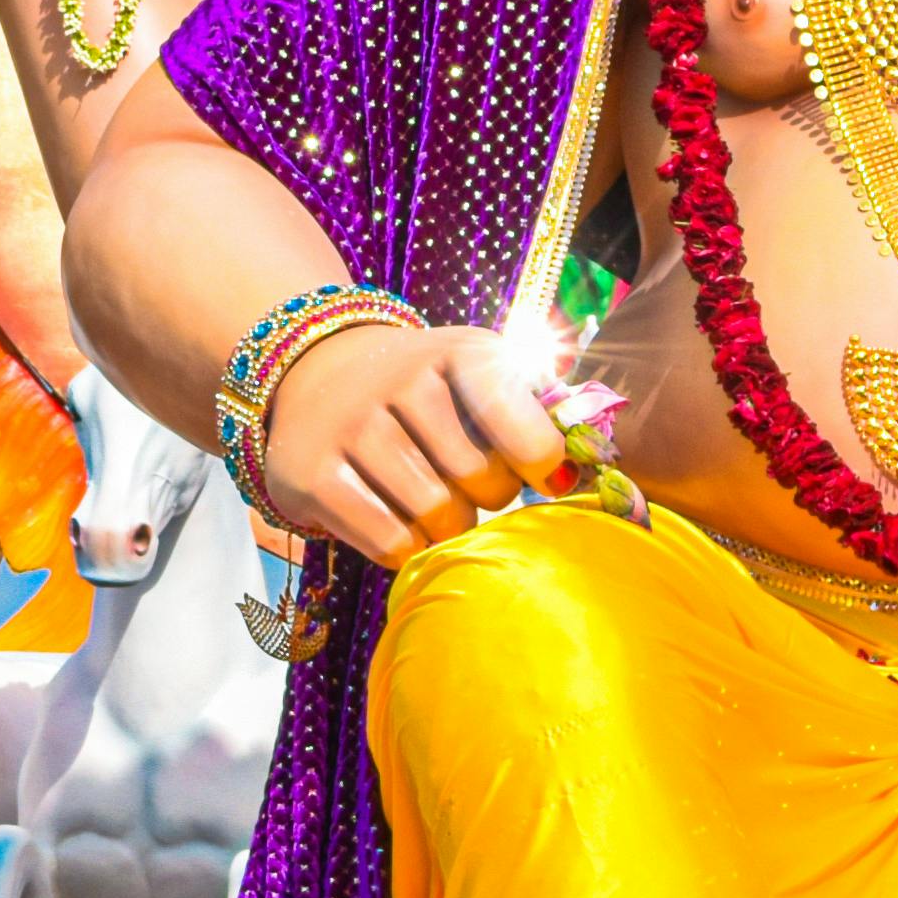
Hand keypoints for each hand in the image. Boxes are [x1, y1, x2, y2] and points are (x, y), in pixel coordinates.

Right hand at [257, 317, 585, 565]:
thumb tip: (587, 464)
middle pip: (479, 477)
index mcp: (457, 350)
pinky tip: (403, 524)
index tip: (552, 480)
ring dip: (450, 526)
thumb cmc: (426, 390)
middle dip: (490, 496)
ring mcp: (351, 425)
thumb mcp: (477, 373)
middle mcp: (401, 379)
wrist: (317, 374)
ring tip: (440, 504)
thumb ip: (536, 407)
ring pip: (436, 514)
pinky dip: (408, 547)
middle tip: (475, 486)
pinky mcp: (310, 474)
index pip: (518, 417)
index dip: (543, 460)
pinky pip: (389, 540)